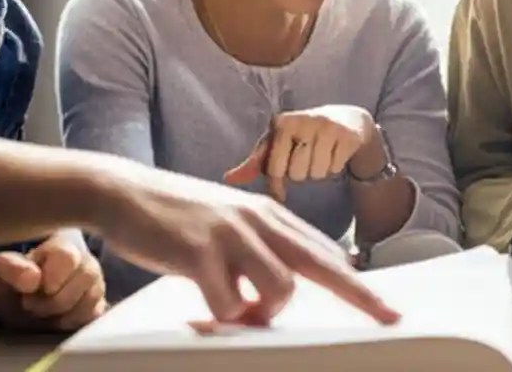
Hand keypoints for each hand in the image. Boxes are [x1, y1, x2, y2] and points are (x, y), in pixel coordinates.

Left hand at [0, 231, 107, 329]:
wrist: (20, 307)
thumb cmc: (12, 283)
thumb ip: (9, 268)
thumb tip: (33, 279)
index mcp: (61, 241)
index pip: (68, 254)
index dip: (50, 277)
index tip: (30, 290)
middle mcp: (86, 257)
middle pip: (87, 275)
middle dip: (54, 300)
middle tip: (33, 305)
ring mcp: (96, 281)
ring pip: (93, 297)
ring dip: (64, 313)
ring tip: (45, 313)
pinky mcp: (100, 304)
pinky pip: (96, 314)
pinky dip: (74, 322)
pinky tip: (58, 319)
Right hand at [95, 163, 399, 326]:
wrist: (122, 192)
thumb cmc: (176, 216)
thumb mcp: (229, 223)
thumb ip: (261, 248)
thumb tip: (290, 281)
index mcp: (270, 216)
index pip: (325, 252)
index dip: (357, 282)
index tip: (386, 306)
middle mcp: (259, 221)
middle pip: (323, 264)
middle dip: (360, 295)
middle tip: (389, 319)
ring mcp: (232, 235)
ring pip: (281, 290)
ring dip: (263, 314)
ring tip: (236, 313)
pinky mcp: (200, 252)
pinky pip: (230, 304)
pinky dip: (226, 318)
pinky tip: (209, 311)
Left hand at [223, 105, 378, 201]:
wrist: (345, 119)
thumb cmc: (302, 135)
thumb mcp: (277, 145)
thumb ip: (254, 163)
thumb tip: (228, 179)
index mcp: (281, 123)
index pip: (273, 169)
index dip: (277, 183)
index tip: (280, 188)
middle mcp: (303, 121)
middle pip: (296, 174)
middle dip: (301, 174)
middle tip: (306, 158)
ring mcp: (327, 127)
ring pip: (316, 174)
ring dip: (318, 172)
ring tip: (320, 154)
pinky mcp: (347, 135)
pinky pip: (335, 169)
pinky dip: (334, 168)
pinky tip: (334, 152)